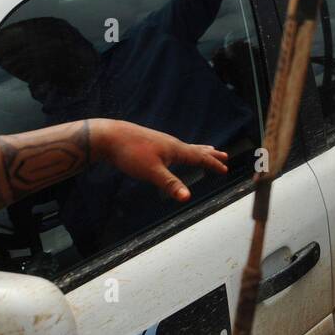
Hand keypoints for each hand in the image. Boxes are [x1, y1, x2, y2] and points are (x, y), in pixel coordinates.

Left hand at [94, 119, 227, 201]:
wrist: (109, 137)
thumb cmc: (131, 153)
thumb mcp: (152, 172)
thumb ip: (170, 185)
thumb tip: (187, 198)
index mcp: (175, 149)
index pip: (199, 158)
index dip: (213, 164)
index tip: (225, 168)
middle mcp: (171, 143)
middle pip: (196, 149)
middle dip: (210, 154)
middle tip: (224, 155)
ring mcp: (161, 142)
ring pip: (185, 147)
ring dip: (198, 150)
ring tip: (206, 150)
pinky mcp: (151, 143)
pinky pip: (174, 147)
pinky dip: (184, 150)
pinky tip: (175, 153)